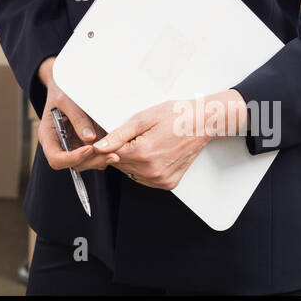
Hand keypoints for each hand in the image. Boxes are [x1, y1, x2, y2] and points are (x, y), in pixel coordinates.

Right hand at [36, 57, 116, 173]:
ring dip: (101, 160)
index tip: (89, 148)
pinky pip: (95, 155)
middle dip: (92, 161)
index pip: (56, 158)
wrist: (67, 85)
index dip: (72, 158)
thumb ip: (77, 119)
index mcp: (48, 136)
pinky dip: (105, 154)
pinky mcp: (85, 144)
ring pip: (86, 163)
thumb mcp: (66, 100)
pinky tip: (116, 147)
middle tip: (112, 155)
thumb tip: (90, 139)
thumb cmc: (62, 90)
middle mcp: (60, 145)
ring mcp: (73, 146)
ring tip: (117, 152)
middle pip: (73, 165)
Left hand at [91, 98, 212, 190]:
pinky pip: (144, 179)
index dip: (105, 146)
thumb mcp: (143, 119)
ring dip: (130, 161)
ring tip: (143, 143)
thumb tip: (99, 146)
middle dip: (117, 152)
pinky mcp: (168, 183)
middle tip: (130, 137)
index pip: (109, 156)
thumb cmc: (175, 116)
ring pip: (130, 173)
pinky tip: (150, 154)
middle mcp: (151, 171)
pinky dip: (142, 168)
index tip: (107, 139)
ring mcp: (160, 179)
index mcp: (143, 153)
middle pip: (119, 165)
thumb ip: (118, 135)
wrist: (201, 124)